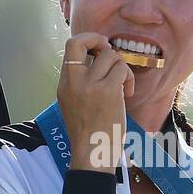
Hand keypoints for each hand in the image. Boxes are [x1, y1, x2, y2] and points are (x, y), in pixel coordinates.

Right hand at [57, 32, 134, 173]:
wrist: (93, 153)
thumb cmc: (88, 132)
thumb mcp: (73, 104)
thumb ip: (79, 82)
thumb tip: (95, 59)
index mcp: (64, 84)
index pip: (70, 46)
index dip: (88, 40)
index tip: (98, 49)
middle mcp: (74, 81)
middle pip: (83, 42)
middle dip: (101, 42)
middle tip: (110, 56)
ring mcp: (90, 86)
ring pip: (110, 56)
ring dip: (121, 67)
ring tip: (122, 84)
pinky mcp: (108, 92)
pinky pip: (122, 69)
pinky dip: (128, 78)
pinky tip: (127, 93)